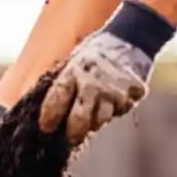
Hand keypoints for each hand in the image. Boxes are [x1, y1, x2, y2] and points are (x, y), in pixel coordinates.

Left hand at [38, 30, 153, 144]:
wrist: (131, 37)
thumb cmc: (95, 52)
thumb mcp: (74, 61)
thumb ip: (64, 82)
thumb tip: (44, 107)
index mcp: (73, 72)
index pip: (56, 100)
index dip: (49, 117)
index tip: (45, 128)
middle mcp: (93, 83)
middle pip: (79, 120)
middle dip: (72, 133)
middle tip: (70, 139)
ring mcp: (114, 90)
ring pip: (101, 120)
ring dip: (95, 122)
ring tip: (93, 118)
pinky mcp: (132, 94)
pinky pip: (121, 109)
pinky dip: (116, 108)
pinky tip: (114, 99)